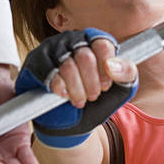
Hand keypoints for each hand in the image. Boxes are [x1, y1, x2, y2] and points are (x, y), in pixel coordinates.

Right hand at [19, 29, 138, 148]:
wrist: (71, 123)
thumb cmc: (96, 102)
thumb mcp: (120, 89)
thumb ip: (128, 73)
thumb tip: (112, 65)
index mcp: (94, 41)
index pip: (102, 43)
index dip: (106, 68)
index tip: (106, 85)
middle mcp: (72, 40)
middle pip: (85, 56)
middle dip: (92, 82)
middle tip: (93, 96)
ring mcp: (52, 49)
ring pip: (67, 65)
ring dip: (77, 90)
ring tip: (79, 100)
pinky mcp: (35, 62)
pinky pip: (48, 73)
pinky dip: (60, 89)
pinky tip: (63, 96)